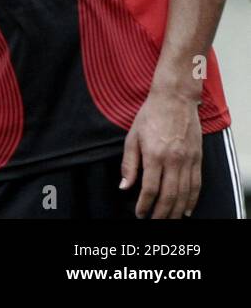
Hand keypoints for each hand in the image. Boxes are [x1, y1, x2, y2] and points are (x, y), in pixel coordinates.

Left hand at [121, 88, 202, 218]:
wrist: (174, 100)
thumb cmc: (150, 116)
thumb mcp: (132, 137)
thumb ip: (129, 163)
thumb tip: (124, 186)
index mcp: (154, 155)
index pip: (150, 188)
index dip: (145, 204)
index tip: (140, 213)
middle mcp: (173, 160)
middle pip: (169, 195)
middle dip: (162, 213)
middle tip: (154, 222)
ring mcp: (188, 160)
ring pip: (184, 193)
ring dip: (177, 210)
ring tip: (170, 220)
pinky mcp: (198, 158)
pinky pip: (196, 184)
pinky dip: (192, 199)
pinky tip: (187, 209)